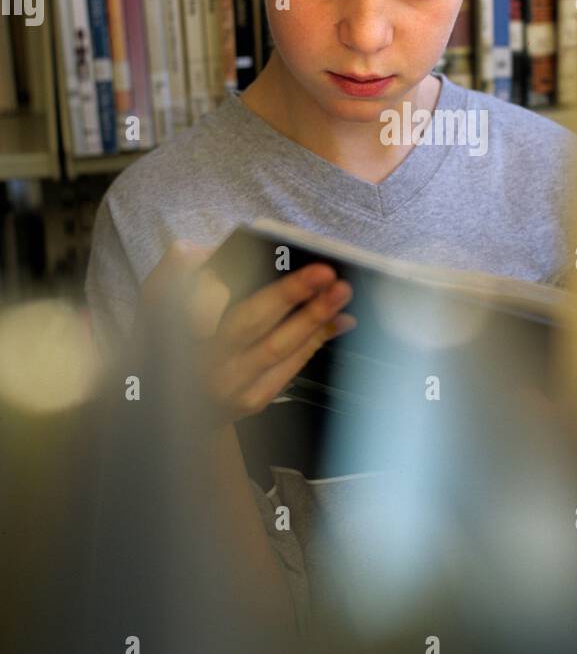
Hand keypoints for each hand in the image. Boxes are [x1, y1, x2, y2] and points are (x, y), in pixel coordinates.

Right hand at [137, 240, 355, 423]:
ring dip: (313, 318)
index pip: (196, 303)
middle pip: (248, 322)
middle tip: (324, 272)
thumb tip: (200, 250)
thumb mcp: (159, 296)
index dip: (234, 289)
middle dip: (290, 295)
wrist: (169, 403)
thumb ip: (180, 268)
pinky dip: (315, 341)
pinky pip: (288, 368)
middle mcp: (198, 359)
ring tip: (341, 292)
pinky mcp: (249, 400)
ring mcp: (225, 384)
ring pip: (275, 348)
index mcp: (172, 325)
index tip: (255, 277)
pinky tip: (337, 321)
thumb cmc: (170, 335)